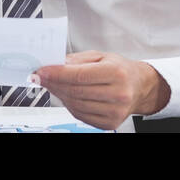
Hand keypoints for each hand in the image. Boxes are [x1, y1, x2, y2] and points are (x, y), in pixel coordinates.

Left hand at [35, 50, 169, 129]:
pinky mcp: (109, 123)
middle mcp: (118, 94)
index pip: (79, 75)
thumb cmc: (120, 69)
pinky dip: (69, 105)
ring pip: (76, 105)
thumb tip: (55, 64)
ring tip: (52, 85)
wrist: (139, 87)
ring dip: (59, 94)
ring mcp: (115, 112)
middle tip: (40, 77)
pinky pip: (81, 115)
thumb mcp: (100, 56)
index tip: (41, 71)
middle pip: (75, 91)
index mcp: (116, 73)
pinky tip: (65, 96)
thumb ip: (77, 59)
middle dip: (54, 83)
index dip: (57, 74)